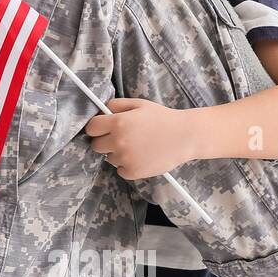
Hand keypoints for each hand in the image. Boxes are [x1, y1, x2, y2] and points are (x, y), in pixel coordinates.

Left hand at [83, 98, 198, 180]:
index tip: (102, 129)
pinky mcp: (133, 172)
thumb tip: (103, 109)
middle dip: (104, 141)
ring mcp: (125, 158)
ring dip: (118, 154)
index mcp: (117, 122)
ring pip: (109, 158)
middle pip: (96, 145)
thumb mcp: (139, 104)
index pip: (91, 128)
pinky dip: (127, 166)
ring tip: (137, 147)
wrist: (186, 136)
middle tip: (120, 138)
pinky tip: (141, 157)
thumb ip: (117, 105)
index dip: (96, 128)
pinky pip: (120, 170)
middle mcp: (118, 141)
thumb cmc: (162, 118)